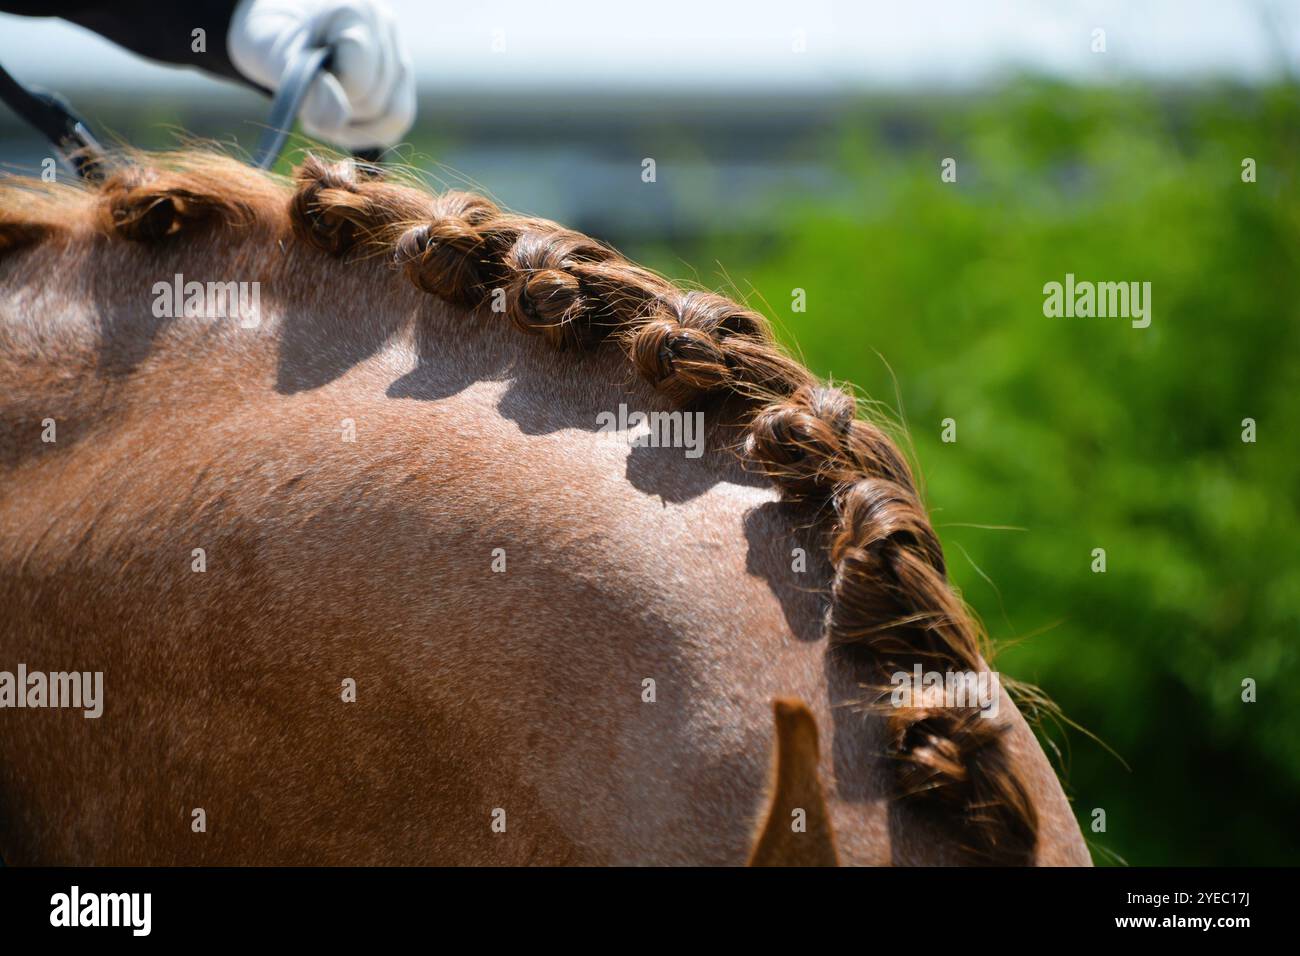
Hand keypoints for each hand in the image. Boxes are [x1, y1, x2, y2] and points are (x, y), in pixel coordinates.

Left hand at [228, 0, 414, 149]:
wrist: (281, 30)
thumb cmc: (271, 39)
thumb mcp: (274, 59)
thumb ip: (305, 89)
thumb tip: (337, 120)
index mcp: (357, 12)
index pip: (360, 83)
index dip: (330, 99)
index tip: (303, 88)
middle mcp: (387, 29)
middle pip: (377, 103)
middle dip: (339, 116)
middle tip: (308, 102)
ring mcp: (399, 53)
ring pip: (395, 117)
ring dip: (354, 129)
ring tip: (323, 113)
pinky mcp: (402, 78)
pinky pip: (397, 122)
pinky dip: (367, 132)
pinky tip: (340, 120)